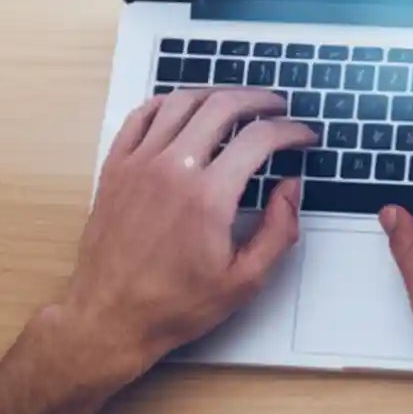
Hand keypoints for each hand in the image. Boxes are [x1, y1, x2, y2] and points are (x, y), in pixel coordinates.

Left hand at [0, 88, 315, 413]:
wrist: (109, 318)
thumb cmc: (175, 304)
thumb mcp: (244, 280)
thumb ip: (279, 230)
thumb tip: (291, 188)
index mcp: (208, 197)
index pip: (259, 139)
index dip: (290, 131)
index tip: (303, 136)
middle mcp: (173, 169)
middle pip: (222, 106)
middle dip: (259, 100)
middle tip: (278, 107)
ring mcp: (139, 163)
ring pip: (181, 102)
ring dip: (216, 95)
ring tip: (237, 103)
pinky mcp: (115, 167)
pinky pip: (141, 116)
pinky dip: (168, 103)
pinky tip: (185, 109)